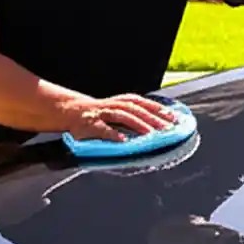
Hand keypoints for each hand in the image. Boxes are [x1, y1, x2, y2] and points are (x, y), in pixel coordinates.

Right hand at [60, 93, 177, 141]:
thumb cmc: (100, 114)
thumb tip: (160, 123)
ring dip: (137, 124)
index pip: (143, 103)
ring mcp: (101, 113)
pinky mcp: (89, 124)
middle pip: (135, 109)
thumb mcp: (118, 110)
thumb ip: (135, 115)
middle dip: (152, 118)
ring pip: (122, 116)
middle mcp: (113, 105)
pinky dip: (113, 134)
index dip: (158, 109)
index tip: (173, 117)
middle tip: (166, 128)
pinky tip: (123, 141)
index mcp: (121, 101)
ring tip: (149, 134)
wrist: (71, 111)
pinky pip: (103, 129)